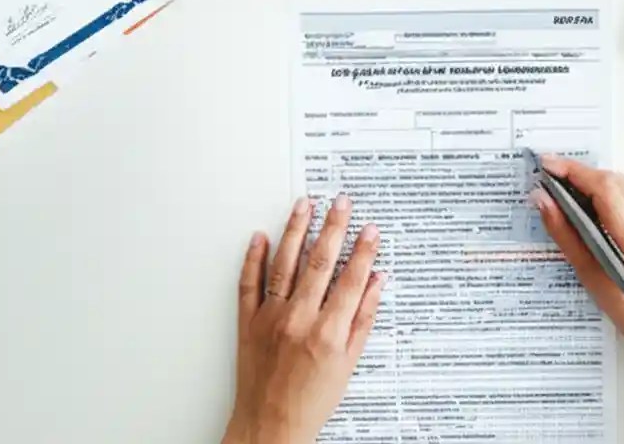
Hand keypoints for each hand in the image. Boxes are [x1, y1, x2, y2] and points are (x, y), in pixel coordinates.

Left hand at [223, 196, 384, 443]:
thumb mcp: (349, 363)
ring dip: (296, 230)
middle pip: (320, 262)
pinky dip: (254, 258)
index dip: (364, 250)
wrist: (270, 426)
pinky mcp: (248, 323)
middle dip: (333, 227)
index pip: (351, 279)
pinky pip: (249, 283)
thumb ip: (363, 319)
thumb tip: (375, 283)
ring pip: (284, 264)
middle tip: (341, 202)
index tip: (371, 229)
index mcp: (328, 332)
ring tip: (304, 205)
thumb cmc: (311, 401)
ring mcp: (271, 319)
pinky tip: (261, 237)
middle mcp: (299, 320)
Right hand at [532, 156, 623, 359]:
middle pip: (612, 179)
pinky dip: (610, 192)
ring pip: (623, 183)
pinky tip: (593, 204)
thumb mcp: (587, 270)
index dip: (572, 170)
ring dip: (595, 182)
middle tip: (552, 177)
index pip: (601, 186)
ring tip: (568, 190)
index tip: (547, 164)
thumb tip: (542, 199)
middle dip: (581, 174)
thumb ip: (563, 230)